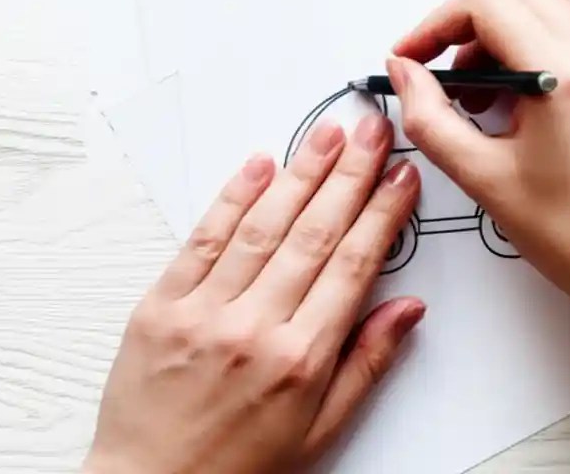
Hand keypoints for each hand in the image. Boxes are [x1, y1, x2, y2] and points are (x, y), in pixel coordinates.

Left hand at [86, 116, 422, 473]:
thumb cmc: (237, 467)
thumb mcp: (320, 432)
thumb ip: (366, 364)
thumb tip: (408, 309)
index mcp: (302, 359)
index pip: (354, 265)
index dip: (382, 213)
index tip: (402, 176)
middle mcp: (255, 327)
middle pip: (314, 233)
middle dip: (350, 174)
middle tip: (373, 129)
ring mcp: (205, 311)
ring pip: (263, 226)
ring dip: (300, 173)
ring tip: (327, 133)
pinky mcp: (161, 305)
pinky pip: (202, 240)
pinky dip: (231, 199)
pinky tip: (257, 165)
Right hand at [388, 0, 569, 322]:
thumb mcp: (484, 179)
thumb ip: (430, 118)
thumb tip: (405, 71)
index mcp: (563, 73)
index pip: (485, 2)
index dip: (435, 23)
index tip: (412, 58)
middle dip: (467, 24)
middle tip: (446, 80)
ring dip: (510, 23)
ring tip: (491, 86)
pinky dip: (548, 37)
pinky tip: (532, 94)